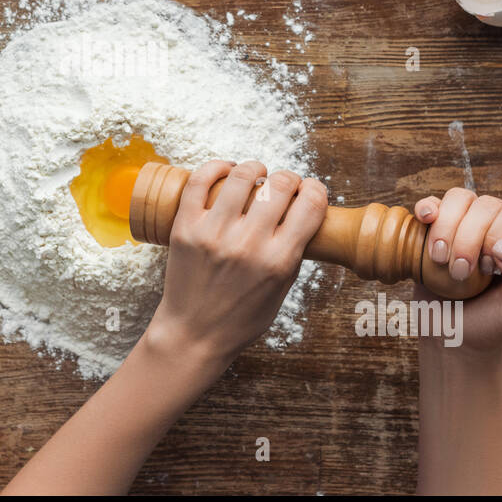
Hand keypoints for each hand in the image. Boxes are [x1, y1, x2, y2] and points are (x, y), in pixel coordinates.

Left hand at [145, 160, 328, 368]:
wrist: (193, 333)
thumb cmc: (241, 317)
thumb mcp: (282, 290)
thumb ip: (292, 251)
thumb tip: (300, 212)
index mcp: (278, 261)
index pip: (311, 205)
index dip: (316, 190)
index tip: (311, 191)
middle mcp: (248, 244)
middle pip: (280, 185)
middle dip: (289, 179)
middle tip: (285, 185)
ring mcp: (213, 233)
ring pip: (241, 176)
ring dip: (255, 168)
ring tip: (257, 173)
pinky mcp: (185, 227)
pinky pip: (200, 181)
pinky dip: (216, 167)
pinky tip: (226, 170)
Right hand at [413, 188, 501, 351]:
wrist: (455, 334)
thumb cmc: (494, 322)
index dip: (500, 233)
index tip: (488, 267)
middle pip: (487, 205)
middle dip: (469, 240)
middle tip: (461, 273)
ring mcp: (471, 221)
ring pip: (459, 198)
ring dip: (446, 229)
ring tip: (441, 261)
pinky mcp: (440, 226)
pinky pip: (434, 202)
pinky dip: (427, 209)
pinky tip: (425, 221)